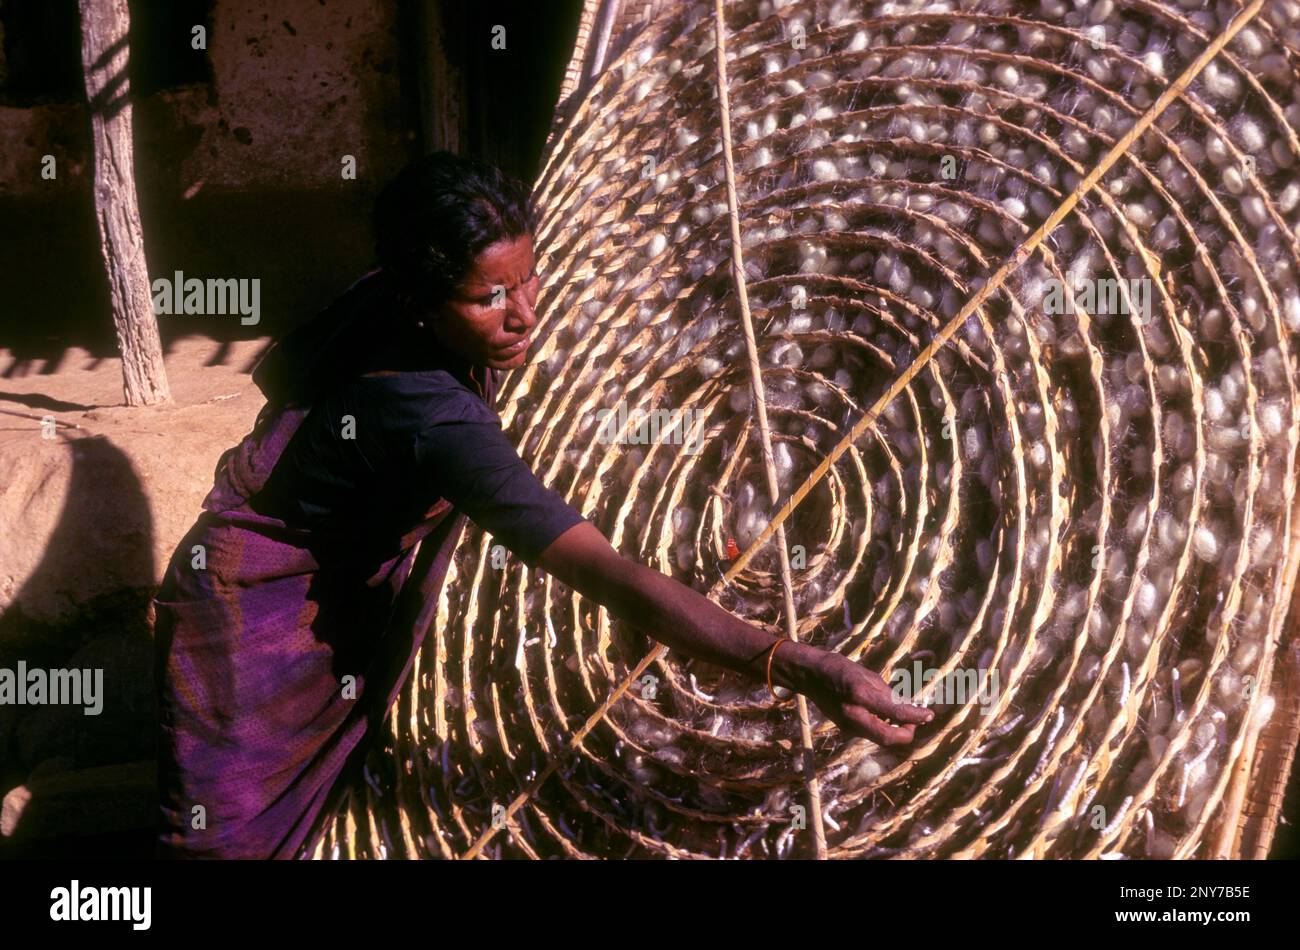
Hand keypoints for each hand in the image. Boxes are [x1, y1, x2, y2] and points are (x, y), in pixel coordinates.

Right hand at [794, 648, 933, 744]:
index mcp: (861, 695)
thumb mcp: (867, 674)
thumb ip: (886, 694)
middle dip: (907, 733)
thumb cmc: (839, 668)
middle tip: (916, 721)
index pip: (895, 713)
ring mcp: (848, 725)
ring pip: (881, 738)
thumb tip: (905, 707)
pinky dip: (883, 727)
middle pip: (889, 738)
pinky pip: (870, 733)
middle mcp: (854, 715)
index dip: (915, 716)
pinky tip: (886, 716)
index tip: (929, 716)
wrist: (809, 675)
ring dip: (896, 731)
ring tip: (903, 717)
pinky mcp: (845, 728)